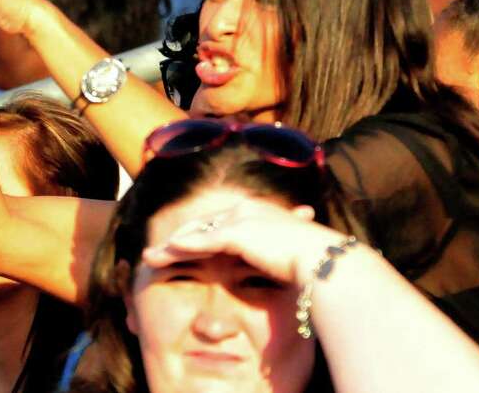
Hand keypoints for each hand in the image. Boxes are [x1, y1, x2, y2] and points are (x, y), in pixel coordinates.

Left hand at [141, 195, 346, 286]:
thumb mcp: (290, 257)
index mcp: (260, 212)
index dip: (198, 235)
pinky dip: (182, 248)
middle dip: (178, 238)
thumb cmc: (317, 265)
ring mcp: (242, 218)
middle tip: (157, 250)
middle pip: (203, 224)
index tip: (181, 247)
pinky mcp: (238, 233)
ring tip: (151, 257)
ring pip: (197, 232)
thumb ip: (274, 257)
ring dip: (171, 246)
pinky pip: (202, 241)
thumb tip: (273, 268)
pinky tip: (166, 254)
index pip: (220, 223)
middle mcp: (248, 210)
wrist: (327, 263)